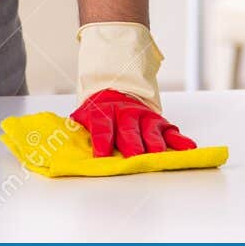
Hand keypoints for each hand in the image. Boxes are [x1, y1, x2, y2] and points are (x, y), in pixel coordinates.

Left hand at [71, 89, 196, 156]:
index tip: (102, 154)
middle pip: (129, 130)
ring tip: (158, 156)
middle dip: (131, 144)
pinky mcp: (160, 122)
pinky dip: (181, 141)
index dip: (102, 140)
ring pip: (151, 132)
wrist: (118, 88)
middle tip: (134, 157)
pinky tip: (188, 149)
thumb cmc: (100, 111)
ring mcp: (145, 118)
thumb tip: (56, 149)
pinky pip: (172, 132)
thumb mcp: (83, 115)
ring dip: (155, 144)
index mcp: (104, 113)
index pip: (102, 126)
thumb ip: (75, 131)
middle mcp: (126, 114)